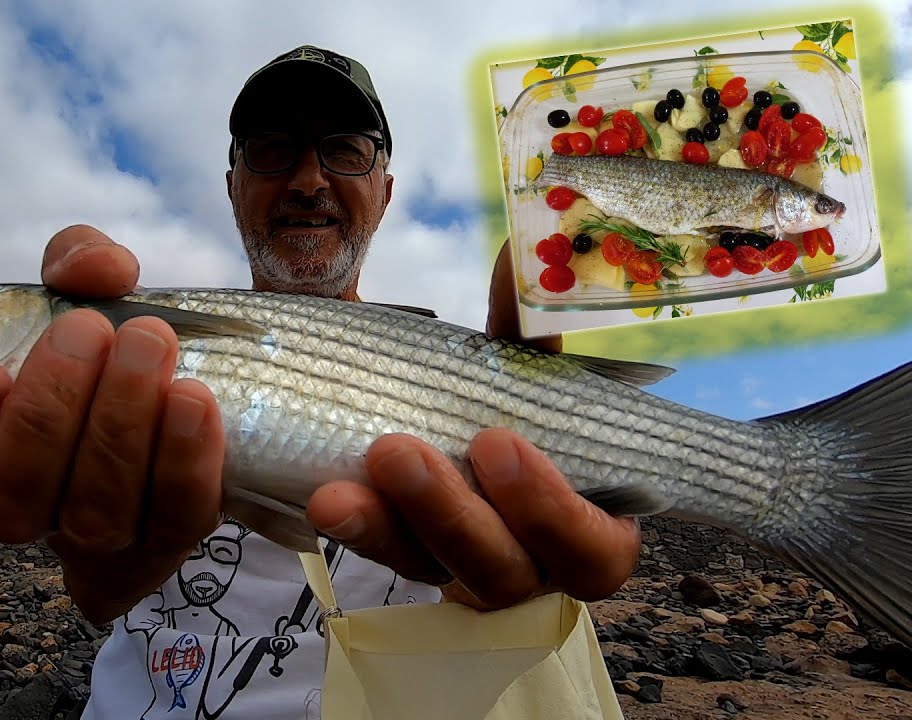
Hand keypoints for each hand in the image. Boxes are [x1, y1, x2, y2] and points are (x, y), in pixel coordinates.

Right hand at [0, 225, 226, 623]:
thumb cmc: (119, 345)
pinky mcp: (172, 540)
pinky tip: (190, 398)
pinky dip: (182, 457)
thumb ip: (76, 261)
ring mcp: (101, 538)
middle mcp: (31, 511)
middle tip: (84, 329)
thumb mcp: (88, 289)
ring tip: (146, 341)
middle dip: (45, 411)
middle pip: (10, 501)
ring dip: (117, 421)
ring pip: (92, 513)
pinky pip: (174, 517)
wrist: (215, 394)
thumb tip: (97, 269)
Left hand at [305, 239, 640, 610]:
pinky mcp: (406, 564)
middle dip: (452, 512)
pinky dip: (358, 525)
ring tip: (352, 469)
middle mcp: (527, 567)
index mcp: (586, 531)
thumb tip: (517, 251)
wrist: (439, 431)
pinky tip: (326, 497)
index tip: (498, 442)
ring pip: (434, 570)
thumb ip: (525, 327)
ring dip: (392, 521)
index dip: (553, 511)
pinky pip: (382, 557)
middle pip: (502, 569)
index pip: (593, 550)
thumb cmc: (506, 407)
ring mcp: (460, 575)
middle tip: (402, 450)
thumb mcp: (520, 371)